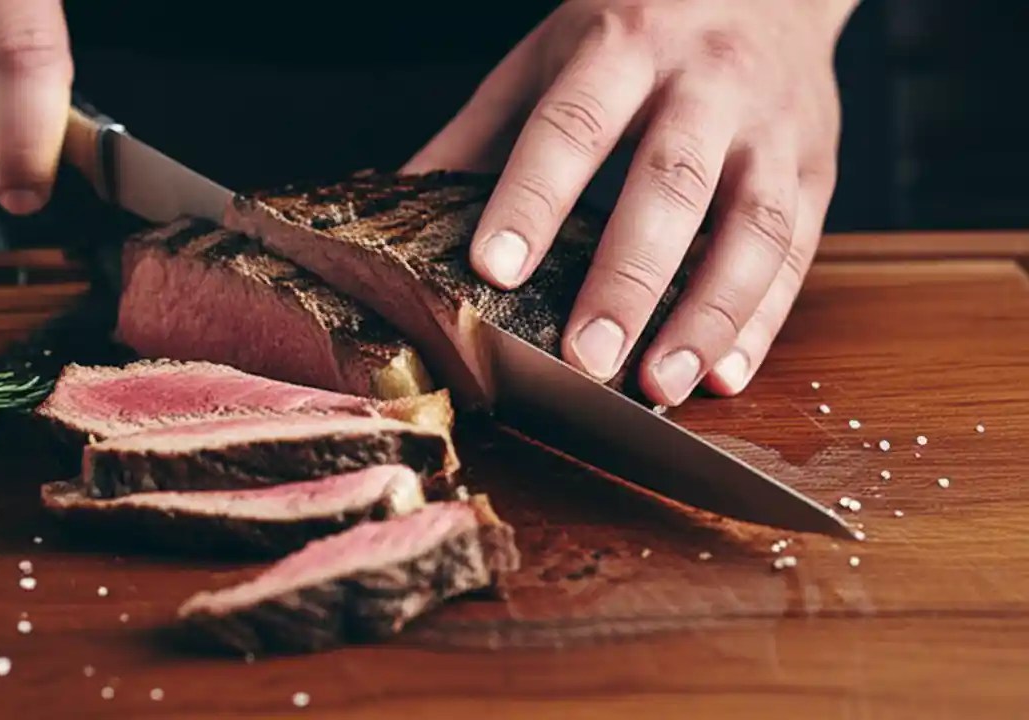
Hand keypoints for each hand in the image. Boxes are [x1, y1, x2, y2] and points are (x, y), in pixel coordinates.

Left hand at [405, 0, 855, 404]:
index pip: (573, 125)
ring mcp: (773, 126)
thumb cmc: (642, 22)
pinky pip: (799, 251)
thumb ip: (483, 130)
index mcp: (624, 44)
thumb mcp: (551, 52)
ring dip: (709, 316)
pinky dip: (762, 320)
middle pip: (671, 185)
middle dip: (629, 278)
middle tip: (586, 357)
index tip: (493, 271)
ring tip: (660, 385)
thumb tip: (400, 202)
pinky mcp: (817, 167)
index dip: (533, 199)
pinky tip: (723, 374)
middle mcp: (708, 81)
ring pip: (754, 227)